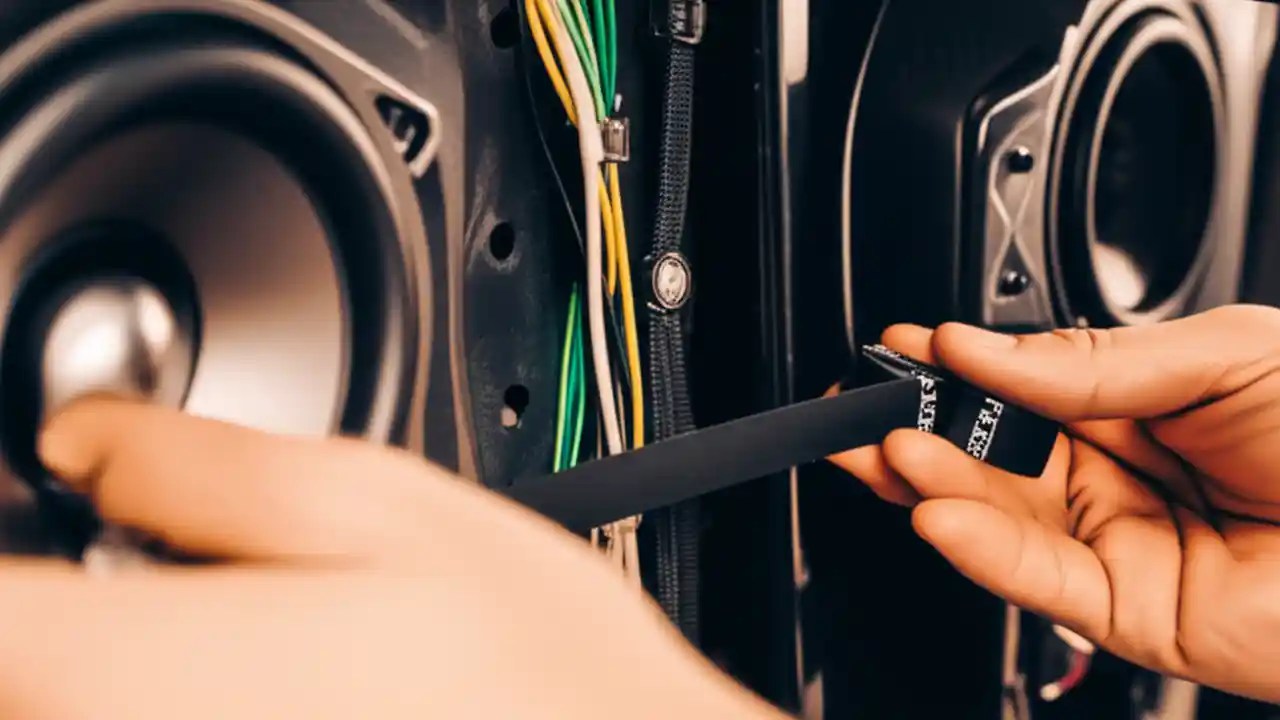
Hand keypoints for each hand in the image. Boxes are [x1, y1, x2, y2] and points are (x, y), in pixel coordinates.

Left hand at [0, 399, 782, 719]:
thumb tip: (90, 442)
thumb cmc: (542, 677)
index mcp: (139, 670)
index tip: (51, 503)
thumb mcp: (386, 509)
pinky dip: (152, 691)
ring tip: (242, 625)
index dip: (13, 530)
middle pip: (24, 655)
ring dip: (111, 653)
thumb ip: (204, 468)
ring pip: (71, 698)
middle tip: (164, 548)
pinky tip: (266, 682)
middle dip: (68, 589)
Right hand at [832, 304, 1279, 702]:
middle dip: (920, 429)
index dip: (955, 368)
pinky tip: (938, 512)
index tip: (900, 347)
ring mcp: (1117, 543)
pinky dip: (981, 549)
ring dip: (935, 485)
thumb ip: (1090, 362)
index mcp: (1134, 404)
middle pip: (991, 454)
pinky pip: (1038, 580)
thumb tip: (981, 348)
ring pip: (999, 518)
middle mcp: (1115, 474)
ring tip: (886, 449)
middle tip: (862, 405)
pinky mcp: (1128, 613)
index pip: (1018, 387)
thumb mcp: (1221, 354)